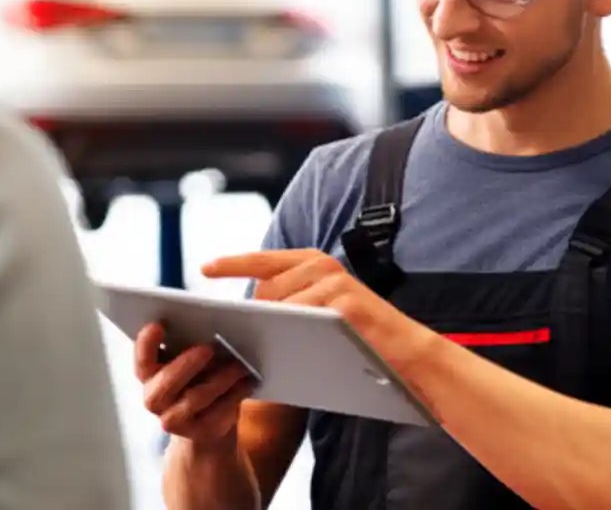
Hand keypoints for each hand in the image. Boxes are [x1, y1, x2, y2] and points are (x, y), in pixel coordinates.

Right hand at [133, 322, 256, 444]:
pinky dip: (234, 394)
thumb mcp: (188, 361)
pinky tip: (247, 382)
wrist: (205, 424)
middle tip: (208, 348)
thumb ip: (189, 345)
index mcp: (149, 375)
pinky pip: (218, 412)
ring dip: (220, 378)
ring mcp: (174, 420)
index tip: (158, 325)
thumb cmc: (196, 378)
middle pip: (166, 381)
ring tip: (239, 365)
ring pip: (196, 397)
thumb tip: (208, 327)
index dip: (146, 343)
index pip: (142, 360)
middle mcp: (155, 399)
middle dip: (187, 364)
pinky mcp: (199, 432)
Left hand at [202, 249, 435, 375]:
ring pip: (279, 307)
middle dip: (250, 315)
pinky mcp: (343, 305)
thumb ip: (293, 303)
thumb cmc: (360, 335)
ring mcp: (334, 283)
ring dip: (267, 330)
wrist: (405, 351)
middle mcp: (323, 266)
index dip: (233, 263)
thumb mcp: (323, 309)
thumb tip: (249, 313)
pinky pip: (301, 321)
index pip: (265, 260)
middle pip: (266, 291)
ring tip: (257, 349)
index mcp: (315, 262)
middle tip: (235, 336)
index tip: (205, 268)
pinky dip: (288, 337)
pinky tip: (283, 351)